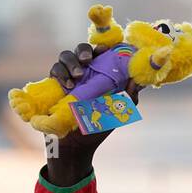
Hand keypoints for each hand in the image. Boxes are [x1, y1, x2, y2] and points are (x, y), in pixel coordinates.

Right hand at [43, 42, 142, 183]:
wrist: (76, 145)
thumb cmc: (98, 127)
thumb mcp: (117, 113)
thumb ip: (128, 97)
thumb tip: (137, 80)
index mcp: (100, 75)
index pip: (101, 53)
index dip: (102, 46)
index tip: (104, 49)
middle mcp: (84, 73)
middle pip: (81, 50)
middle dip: (84, 50)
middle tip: (88, 59)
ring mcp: (68, 77)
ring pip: (65, 56)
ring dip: (71, 62)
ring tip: (77, 76)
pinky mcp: (54, 85)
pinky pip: (54, 70)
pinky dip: (60, 73)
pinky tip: (67, 84)